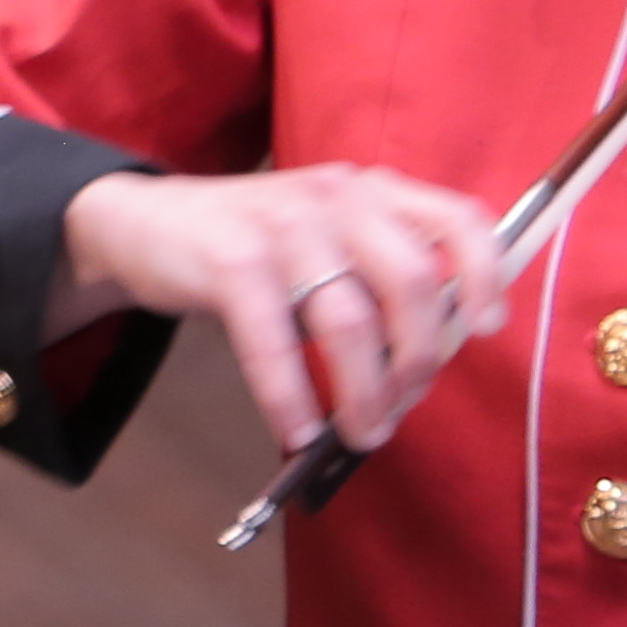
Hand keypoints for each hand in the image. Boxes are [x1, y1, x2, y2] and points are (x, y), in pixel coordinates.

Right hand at [53, 162, 510, 456]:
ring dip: (364, 393)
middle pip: (411, 283)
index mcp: (371, 192)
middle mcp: (335, 197)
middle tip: (401, 407)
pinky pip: (274, 341)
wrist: (142, 221)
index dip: (485, 274)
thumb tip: (425, 363)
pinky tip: (298, 429)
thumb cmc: (255, 248)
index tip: (484, 329)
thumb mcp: (327, 243)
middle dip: (417, 361)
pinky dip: (291, 396)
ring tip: (360, 434)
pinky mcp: (230, 258)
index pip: (456, 218)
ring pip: (351, 321)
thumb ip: (380, 278)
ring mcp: (282, 224)